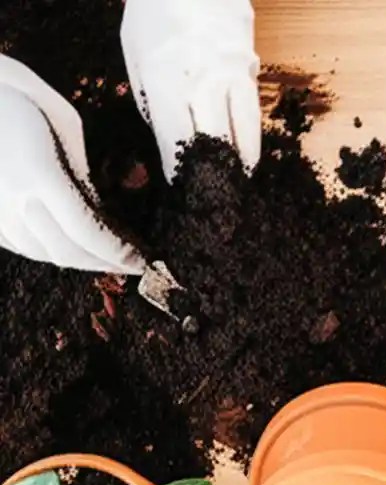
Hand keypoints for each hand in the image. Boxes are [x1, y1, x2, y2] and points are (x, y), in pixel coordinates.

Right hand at [0, 56, 142, 273]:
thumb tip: (102, 215)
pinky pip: (15, 244)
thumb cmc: (17, 92)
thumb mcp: (65, 125)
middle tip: (131, 263)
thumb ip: (81, 174)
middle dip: (103, 263)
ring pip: (39, 254)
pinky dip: (45, 249)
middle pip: (65, 252)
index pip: (87, 233)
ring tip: (103, 256)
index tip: (144, 261)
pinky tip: (65, 242)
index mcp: (39, 173)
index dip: (119, 254)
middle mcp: (9, 198)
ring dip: (76, 259)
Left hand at [121, 0, 260, 180]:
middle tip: (215, 196)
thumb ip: (152, 98)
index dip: (180, 169)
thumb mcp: (137, 54)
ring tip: (240, 180)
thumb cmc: (156, 15)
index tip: (182, 188)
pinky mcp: (250, 68)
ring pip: (243, 131)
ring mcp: (232, 75)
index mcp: (166, 79)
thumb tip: (170, 137)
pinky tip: (248, 150)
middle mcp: (203, 81)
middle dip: (215, 174)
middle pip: (215, 142)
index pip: (176, 139)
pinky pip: (252, 110)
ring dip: (243, 161)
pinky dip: (251, 134)